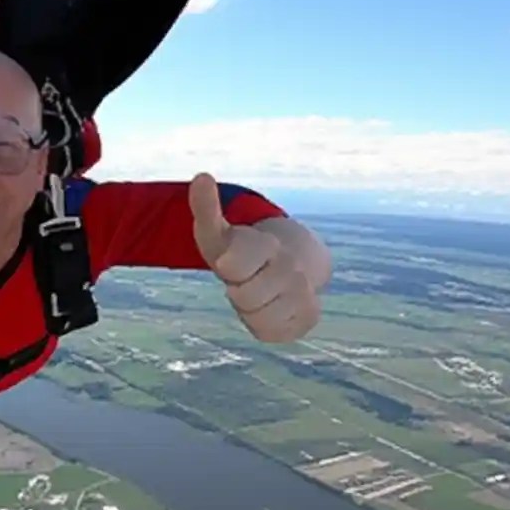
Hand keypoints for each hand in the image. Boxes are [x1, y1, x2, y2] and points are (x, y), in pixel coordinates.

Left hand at [189, 173, 320, 341]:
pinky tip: (268, 307)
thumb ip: (206, 208)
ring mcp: (303, 293)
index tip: (229, 260)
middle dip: (236, 290)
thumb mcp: (218, 231)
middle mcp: (290, 268)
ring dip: (249, 310)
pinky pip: (271, 333)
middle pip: (243, 297)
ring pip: (258, 318)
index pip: (234, 263)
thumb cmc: (243, 247)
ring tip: (256, 291)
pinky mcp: (308, 317)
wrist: (291, 258)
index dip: (228, 265)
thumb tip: (201, 176)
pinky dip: (263, 325)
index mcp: (265, 245)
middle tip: (244, 277)